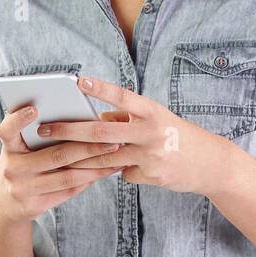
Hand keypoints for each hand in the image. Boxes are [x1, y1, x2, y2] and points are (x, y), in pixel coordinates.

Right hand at [0, 103, 126, 224]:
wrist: (4, 202)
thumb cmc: (22, 162)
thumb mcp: (20, 147)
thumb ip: (38, 133)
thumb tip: (79, 116)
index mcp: (9, 147)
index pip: (7, 130)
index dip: (18, 119)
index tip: (34, 108)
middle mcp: (13, 168)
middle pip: (55, 155)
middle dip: (87, 147)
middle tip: (112, 138)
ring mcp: (23, 189)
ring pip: (67, 176)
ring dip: (95, 166)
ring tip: (115, 154)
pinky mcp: (35, 205)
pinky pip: (68, 190)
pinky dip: (89, 179)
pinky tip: (106, 170)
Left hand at [32, 75, 231, 197]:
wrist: (211, 163)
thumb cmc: (177, 135)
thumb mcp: (156, 119)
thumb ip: (127, 118)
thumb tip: (96, 120)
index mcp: (153, 111)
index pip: (122, 96)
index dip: (100, 89)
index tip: (78, 80)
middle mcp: (151, 131)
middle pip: (102, 133)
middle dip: (69, 131)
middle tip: (44, 130)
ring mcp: (151, 156)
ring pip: (106, 159)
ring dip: (80, 159)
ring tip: (58, 156)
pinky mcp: (152, 176)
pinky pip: (124, 174)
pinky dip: (120, 171)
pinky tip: (131, 167)